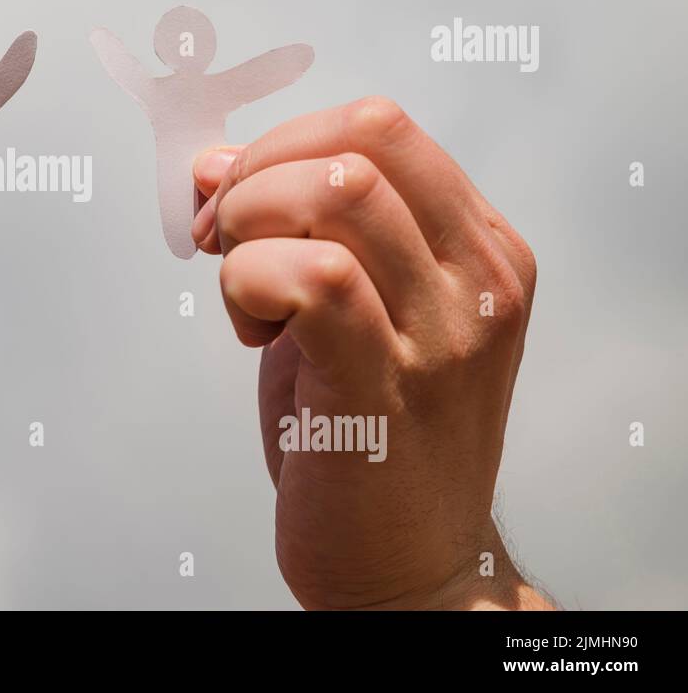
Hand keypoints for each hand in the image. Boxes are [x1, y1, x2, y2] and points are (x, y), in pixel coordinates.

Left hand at [193, 97, 551, 609]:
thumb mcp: (349, 307)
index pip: (380, 127)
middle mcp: (478, 279)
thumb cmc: (371, 433)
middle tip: (225, 240)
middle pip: (359, 141)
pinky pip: (310, 276)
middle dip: (259, 174)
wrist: (409, 565)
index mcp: (480, 248)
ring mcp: (442, 333)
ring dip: (253, 225)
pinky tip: (254, 331)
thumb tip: (212, 163)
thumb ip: (295, 227)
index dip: (283, 145)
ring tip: (249, 294)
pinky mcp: (385, 386)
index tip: (234, 199)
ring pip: (334, 191)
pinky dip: (249, 282)